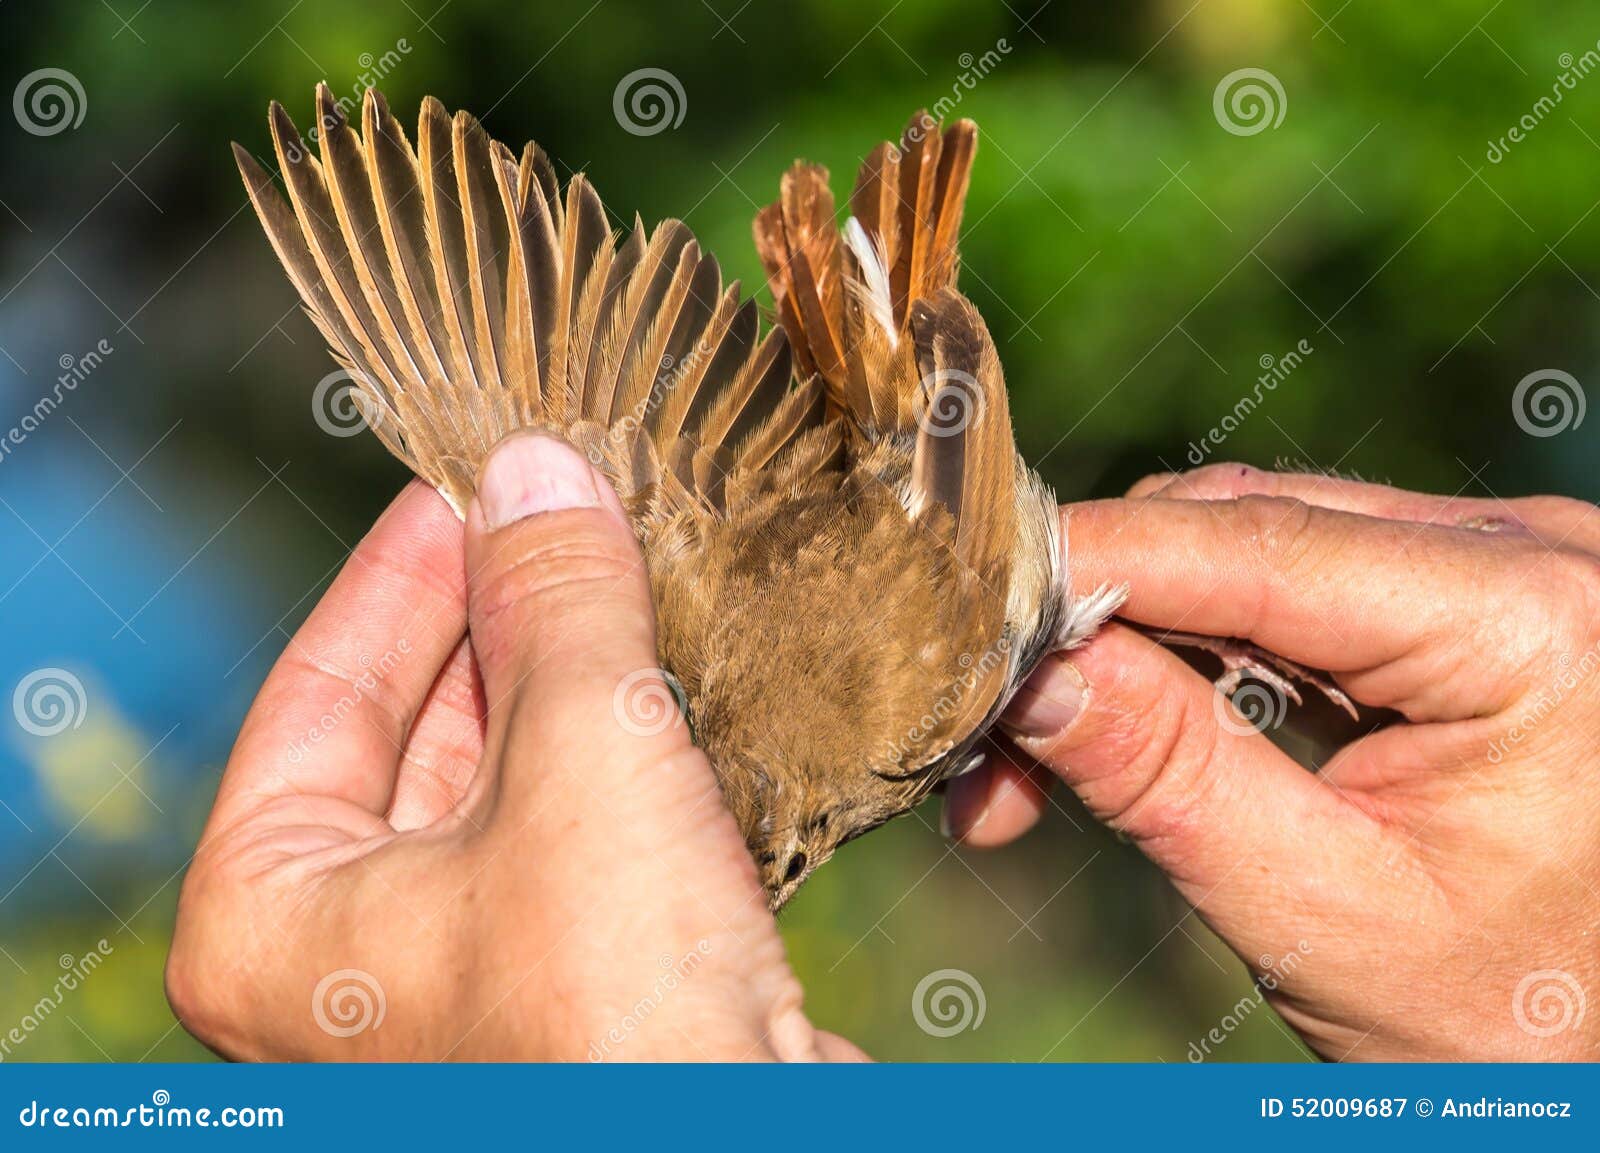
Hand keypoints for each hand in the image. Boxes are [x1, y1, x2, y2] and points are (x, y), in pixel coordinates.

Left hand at [167, 433, 860, 1060]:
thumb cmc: (615, 1011)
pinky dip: (619, 758)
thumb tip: (539, 472)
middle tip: (570, 514)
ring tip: (631, 573)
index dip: (405, 569)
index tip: (470, 478)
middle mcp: (341, 965)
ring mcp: (453, 984)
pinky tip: (674, 680)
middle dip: (501, 619)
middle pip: (414, 734)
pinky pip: (571, 837)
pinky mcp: (561, 992)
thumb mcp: (580, 758)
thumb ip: (555, 602)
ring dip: (571, 682)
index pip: (319, 689)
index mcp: (270, 920)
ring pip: (504, 784)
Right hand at [945, 463, 1599, 1060]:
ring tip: (1034, 760)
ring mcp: (1502, 564)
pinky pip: (1295, 586)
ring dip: (1129, 643)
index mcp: (1533, 622)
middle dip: (1094, 626)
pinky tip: (1129, 721)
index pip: (1258, 543)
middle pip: (1244, 531)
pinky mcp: (1465, 595)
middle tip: (986, 738)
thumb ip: (1173, 778)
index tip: (962, 601)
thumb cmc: (1509, 1018)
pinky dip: (1195, 651)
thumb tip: (1025, 671)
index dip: (1091, 563)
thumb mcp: (1329, 914)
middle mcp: (1530, 553)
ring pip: (1252, 550)